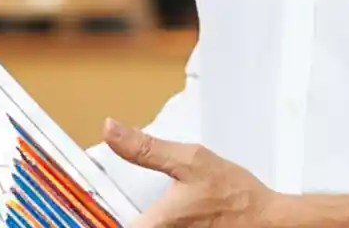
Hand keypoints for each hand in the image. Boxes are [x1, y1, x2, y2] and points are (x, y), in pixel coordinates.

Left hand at [103, 118, 275, 227]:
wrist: (270, 223)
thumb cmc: (235, 195)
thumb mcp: (191, 160)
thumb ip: (146, 149)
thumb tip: (111, 129)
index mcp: (154, 225)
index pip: (105, 226)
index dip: (91, 213)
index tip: (78, 200)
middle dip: (109, 216)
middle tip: (92, 202)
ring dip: (133, 219)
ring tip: (120, 208)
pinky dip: (151, 223)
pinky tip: (150, 216)